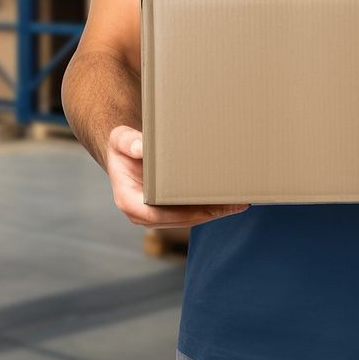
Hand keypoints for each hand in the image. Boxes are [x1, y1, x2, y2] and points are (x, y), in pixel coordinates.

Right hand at [106, 125, 249, 228]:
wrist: (124, 152)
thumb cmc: (123, 146)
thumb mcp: (120, 139)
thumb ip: (128, 142)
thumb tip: (140, 147)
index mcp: (128, 201)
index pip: (155, 215)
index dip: (181, 214)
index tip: (205, 209)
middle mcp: (142, 212)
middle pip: (177, 220)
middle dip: (206, 214)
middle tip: (233, 204)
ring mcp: (156, 213)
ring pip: (187, 218)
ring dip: (212, 212)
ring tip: (238, 203)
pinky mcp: (167, 208)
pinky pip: (189, 212)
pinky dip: (208, 207)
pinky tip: (227, 200)